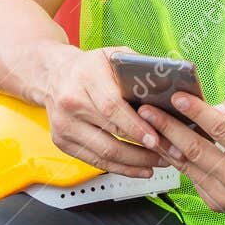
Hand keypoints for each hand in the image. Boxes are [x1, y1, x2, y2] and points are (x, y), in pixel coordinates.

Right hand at [38, 45, 172, 177]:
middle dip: (143, 149)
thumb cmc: (90, 66)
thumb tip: (170, 85)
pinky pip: (95, 161)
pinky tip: (138, 169)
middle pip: (110, 134)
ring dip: (135, 163)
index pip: (112, 107)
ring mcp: (64, 125)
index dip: (135, 126)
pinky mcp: (62, 142)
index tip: (156, 139)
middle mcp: (70, 103)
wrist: (54, 75)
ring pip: (104, 153)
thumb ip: (138, 68)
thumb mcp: (114, 55)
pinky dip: (120, 168)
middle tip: (168, 153)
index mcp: (85, 78)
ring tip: (158, 162)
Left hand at [138, 91, 224, 211]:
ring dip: (165, 144)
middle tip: (146, 110)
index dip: (195, 112)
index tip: (176, 97)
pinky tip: (167, 144)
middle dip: (167, 127)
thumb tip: (215, 107)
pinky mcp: (218, 205)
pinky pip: (192, 178)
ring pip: (188, 167)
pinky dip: (179, 161)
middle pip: (195, 150)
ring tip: (147, 126)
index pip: (219, 129)